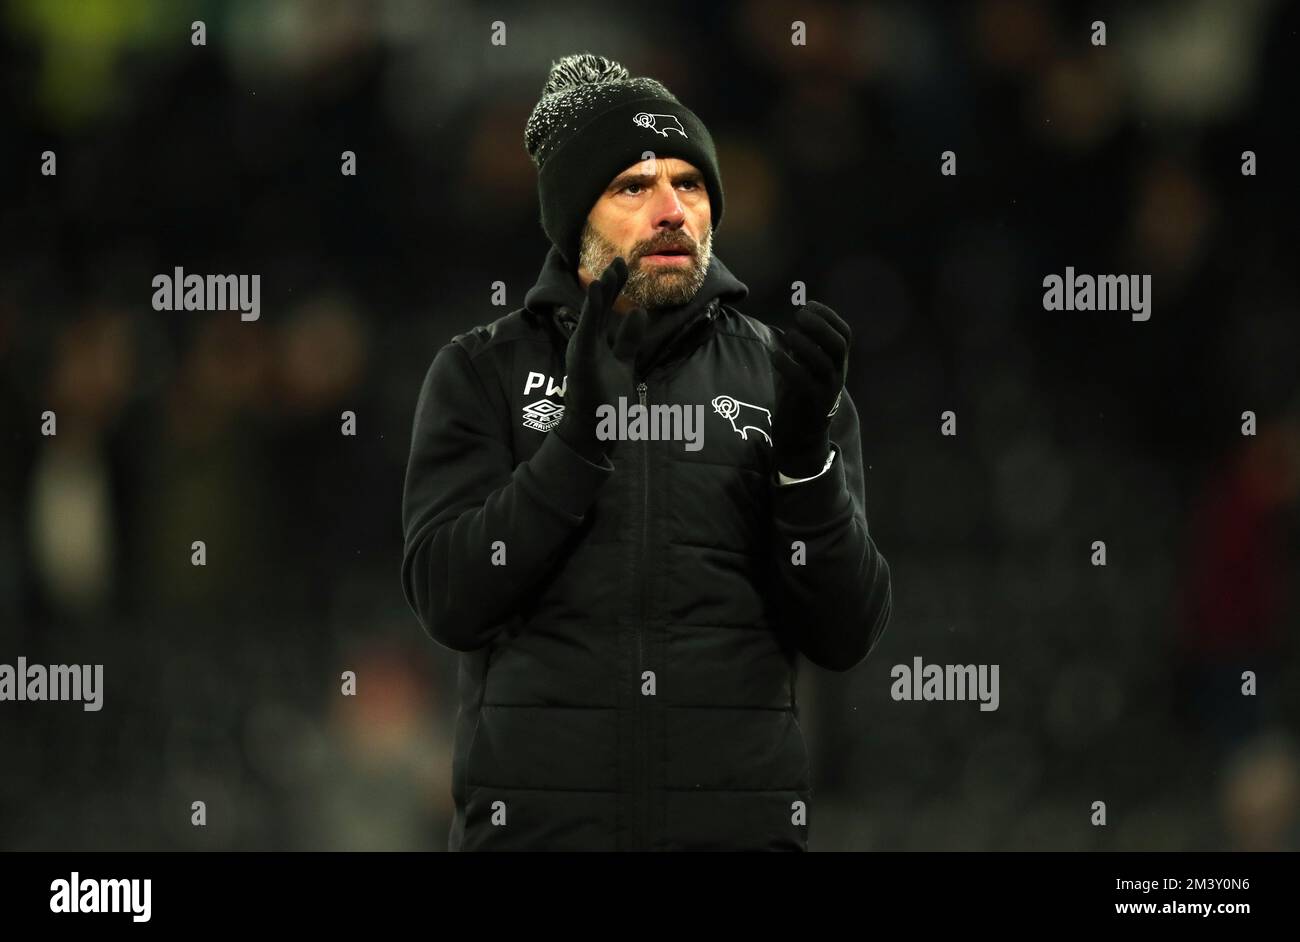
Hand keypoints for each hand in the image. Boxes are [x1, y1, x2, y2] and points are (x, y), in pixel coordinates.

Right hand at [555, 257, 647, 461]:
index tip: (622, 267)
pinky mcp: (582, 359)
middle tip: (619, 260)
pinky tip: (598, 290)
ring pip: (591, 314)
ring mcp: (582, 350)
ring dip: (600, 292)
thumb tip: (639, 312)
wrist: (595, 430)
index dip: (614, 288)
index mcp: (595, 343)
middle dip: (609, 283)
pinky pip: (587, 329)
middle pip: (598, 307)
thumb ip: (629, 339)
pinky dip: (592, 309)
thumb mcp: (624, 362)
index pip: (605, 309)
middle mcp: (586, 343)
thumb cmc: (607, 399)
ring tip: (609, 271)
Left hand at [769, 301, 850, 478]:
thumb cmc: (800, 395)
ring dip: (804, 344)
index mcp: (838, 362)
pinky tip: (775, 355)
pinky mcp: (812, 404)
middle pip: (838, 344)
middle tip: (798, 316)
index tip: (809, 305)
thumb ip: (805, 344)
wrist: (801, 435)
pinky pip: (803, 382)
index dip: (829, 316)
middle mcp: (838, 374)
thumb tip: (799, 315)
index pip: (844, 334)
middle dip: (819, 325)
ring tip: (787, 336)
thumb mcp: (805, 365)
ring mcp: (827, 390)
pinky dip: (789, 365)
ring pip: (823, 362)